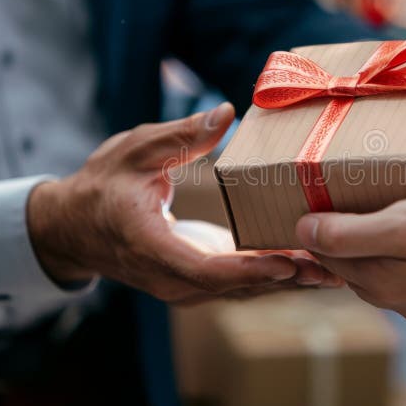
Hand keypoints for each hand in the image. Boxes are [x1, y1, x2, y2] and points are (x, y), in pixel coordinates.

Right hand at [27, 103, 340, 304]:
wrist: (72, 227)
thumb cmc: (101, 184)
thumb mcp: (135, 150)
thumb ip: (180, 135)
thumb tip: (226, 113)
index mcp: (150, 247)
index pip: (204, 270)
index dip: (249, 270)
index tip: (289, 264)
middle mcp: (167, 277)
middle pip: (233, 289)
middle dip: (284, 280)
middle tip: (333, 267)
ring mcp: (179, 284)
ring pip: (238, 292)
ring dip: (284, 284)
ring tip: (332, 272)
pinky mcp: (191, 280)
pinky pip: (234, 285)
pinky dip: (268, 279)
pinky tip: (304, 267)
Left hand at [296, 187, 405, 325]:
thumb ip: (350, 234)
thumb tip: (302, 233)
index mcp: (380, 286)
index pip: (329, 254)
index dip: (319, 224)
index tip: (316, 194)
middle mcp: (400, 303)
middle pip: (356, 262)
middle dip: (347, 233)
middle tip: (347, 193)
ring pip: (387, 266)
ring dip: (380, 240)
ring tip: (386, 205)